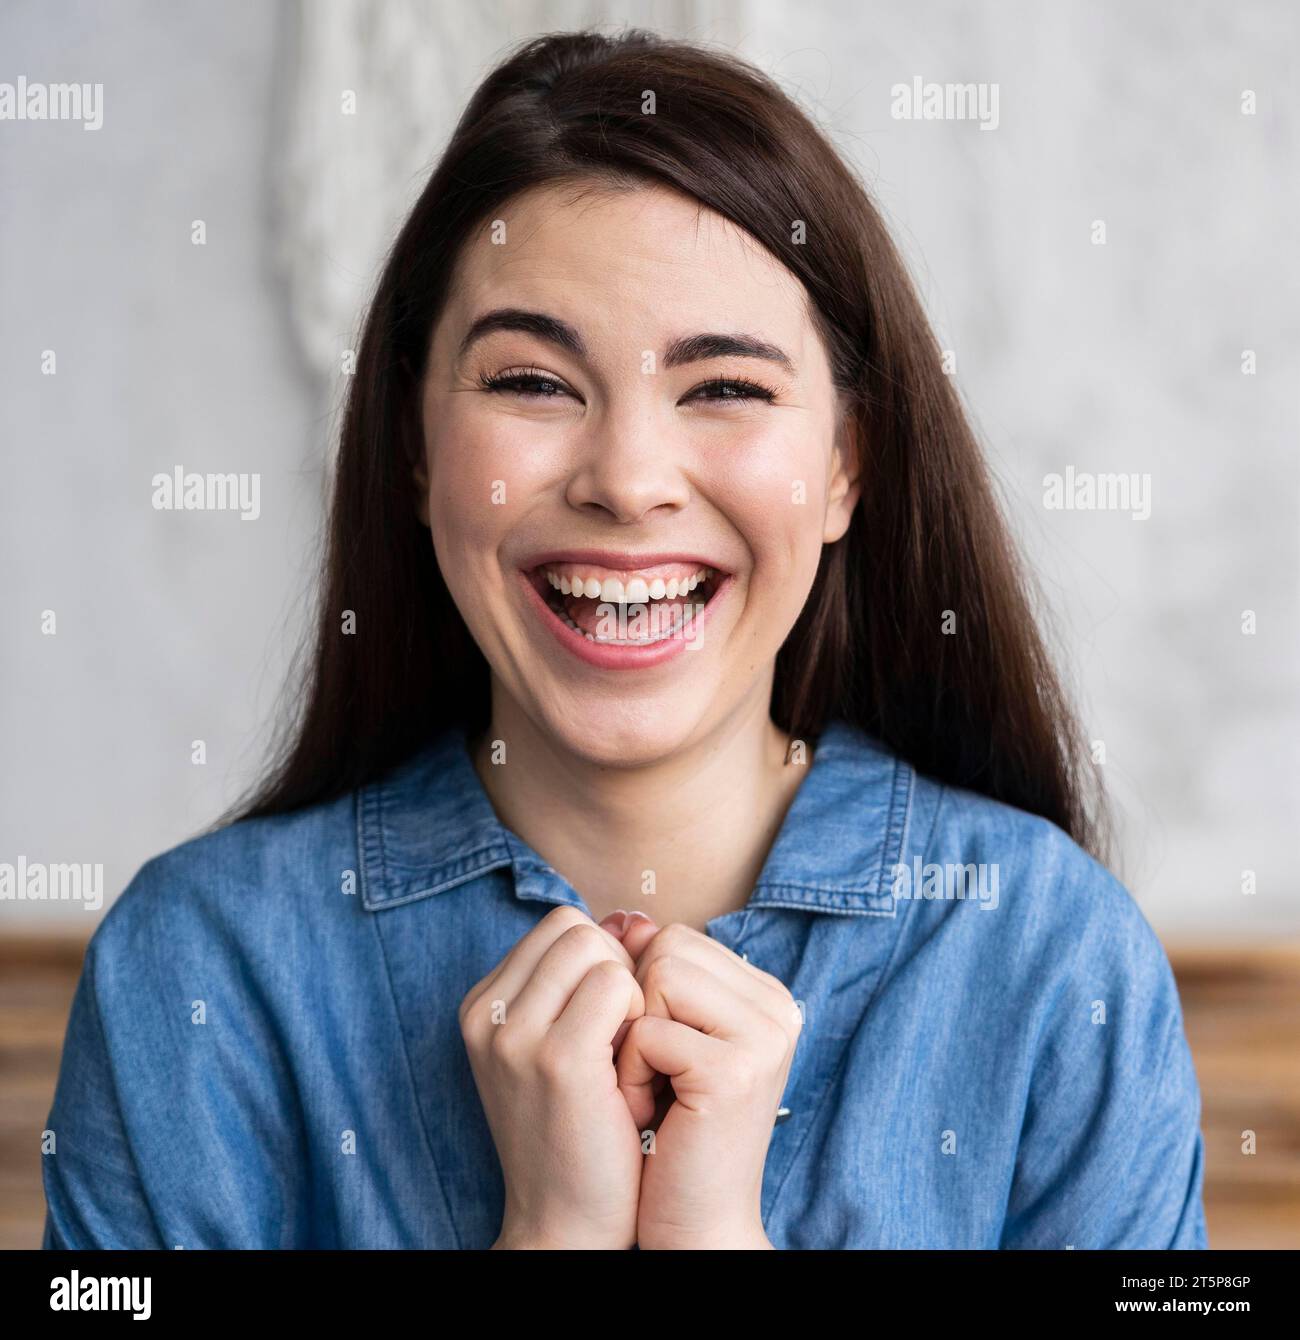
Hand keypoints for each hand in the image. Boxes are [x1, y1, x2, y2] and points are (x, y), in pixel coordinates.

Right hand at [460, 905, 646, 1248]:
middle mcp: (485, 1015)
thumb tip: (633, 916)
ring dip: (628, 989)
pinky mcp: (557, 1060)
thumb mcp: (569, 1042)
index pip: (559, 925)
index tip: (612, 1016)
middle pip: (576, 927)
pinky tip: (632, 1064)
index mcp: (482, 1007)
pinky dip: (639, 1015)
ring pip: (596, 948)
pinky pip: (617, 986)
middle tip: (624, 1033)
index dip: (601, 958)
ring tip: (625, 1049)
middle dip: (615, 967)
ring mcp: (514, 1036)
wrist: (567, 1224)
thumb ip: (589, 975)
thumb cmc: (581, 1130)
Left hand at [614, 921, 798, 1248]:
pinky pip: (648, 1031)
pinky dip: (630, 1075)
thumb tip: (625, 915)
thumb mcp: (662, 1037)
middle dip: (636, 1009)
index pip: (674, 937)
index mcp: (763, 993)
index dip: (642, 992)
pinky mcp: (736, 1070)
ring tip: (652, 1091)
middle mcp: (777, 1006)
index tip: (660, 1055)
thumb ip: (653, 972)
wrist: (692, 1222)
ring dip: (631, 1039)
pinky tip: (650, 1115)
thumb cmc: (668, 1131)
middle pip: (666, 946)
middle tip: (653, 1075)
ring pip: (657, 976)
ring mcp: (764, 1035)